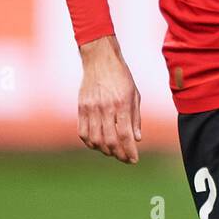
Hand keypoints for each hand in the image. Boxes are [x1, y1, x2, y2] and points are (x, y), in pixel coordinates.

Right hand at [77, 35, 140, 162]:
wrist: (100, 59)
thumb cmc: (121, 76)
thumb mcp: (134, 95)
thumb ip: (135, 118)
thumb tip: (137, 139)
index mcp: (122, 104)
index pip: (125, 135)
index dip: (130, 151)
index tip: (134, 160)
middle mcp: (106, 108)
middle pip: (110, 141)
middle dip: (119, 155)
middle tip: (125, 159)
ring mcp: (91, 108)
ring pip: (95, 140)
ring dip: (104, 150)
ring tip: (112, 152)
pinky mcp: (81, 107)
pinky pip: (82, 132)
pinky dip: (89, 142)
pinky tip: (97, 144)